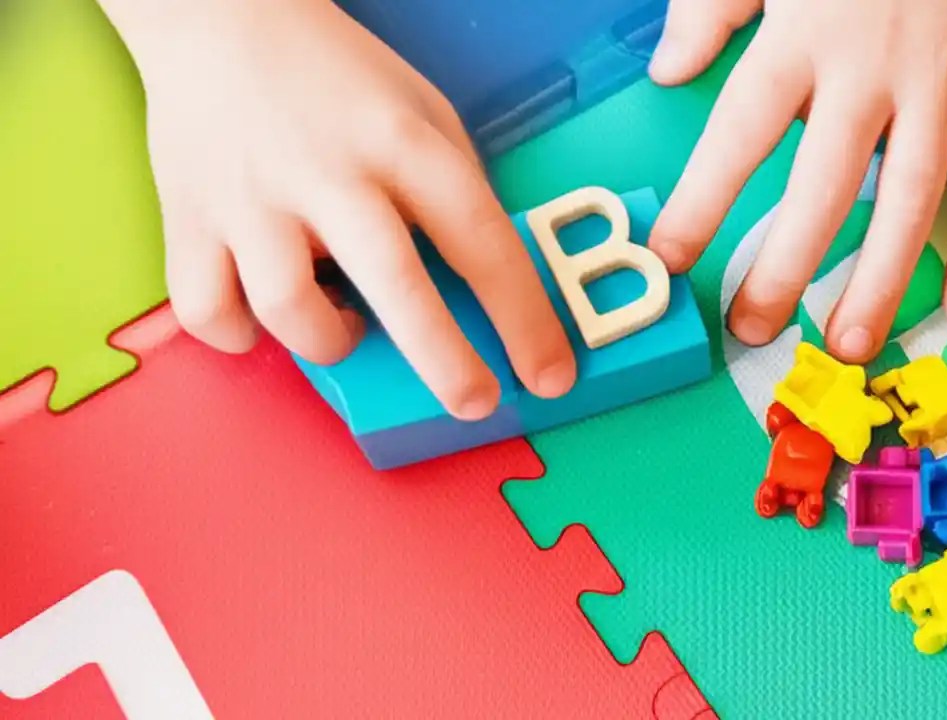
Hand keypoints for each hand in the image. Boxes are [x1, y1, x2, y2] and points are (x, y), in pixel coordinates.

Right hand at [100, 0, 574, 418]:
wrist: (220, 17)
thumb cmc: (337, 80)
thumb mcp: (424, 113)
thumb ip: (454, 188)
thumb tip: (488, 284)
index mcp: (401, 141)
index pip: (480, 236)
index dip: (523, 316)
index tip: (550, 374)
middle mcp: (327, 172)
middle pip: (395, 285)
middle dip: (445, 361)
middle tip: (474, 402)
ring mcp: (250, 198)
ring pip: (292, 312)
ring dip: (331, 343)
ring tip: (346, 322)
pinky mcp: (187, 218)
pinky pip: (212, 313)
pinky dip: (243, 335)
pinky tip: (267, 314)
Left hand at [648, 0, 946, 361]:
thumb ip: (713, 6)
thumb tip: (668, 73)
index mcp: (803, 32)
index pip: (740, 134)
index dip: (701, 204)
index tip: (669, 261)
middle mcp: (872, 68)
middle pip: (823, 186)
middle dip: (785, 266)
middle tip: (751, 328)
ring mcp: (945, 83)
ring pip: (912, 199)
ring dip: (882, 280)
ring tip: (847, 344)